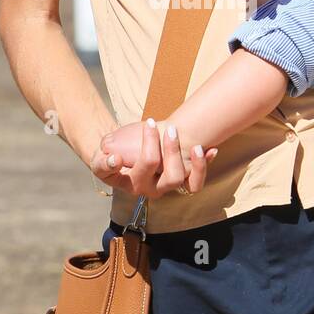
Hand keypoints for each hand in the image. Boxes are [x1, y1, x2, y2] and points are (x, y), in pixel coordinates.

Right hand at [92, 117, 217, 198]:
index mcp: (135, 185)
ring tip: (196, 145)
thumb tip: (116, 160)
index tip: (148, 124)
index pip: (146, 167)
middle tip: (171, 129)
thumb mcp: (101, 161)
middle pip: (172, 177)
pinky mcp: (180, 180)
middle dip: (173, 151)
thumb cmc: (112, 157)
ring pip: (187, 181)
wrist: (123, 156)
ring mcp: (168, 185)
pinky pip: (196, 181)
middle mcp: (154, 189)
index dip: (149, 147)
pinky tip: (211, 150)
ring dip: (195, 164)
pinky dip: (204, 166)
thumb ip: (103, 162)